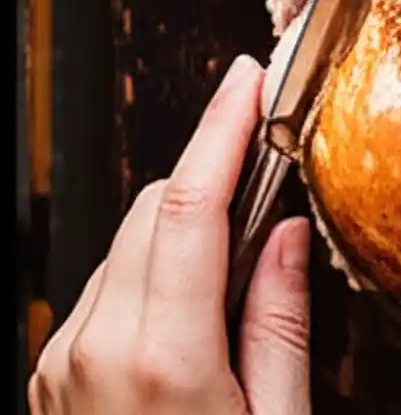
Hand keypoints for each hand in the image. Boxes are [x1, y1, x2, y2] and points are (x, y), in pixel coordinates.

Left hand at [28, 56, 311, 414]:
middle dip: (209, 165)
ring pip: (129, 244)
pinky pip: (108, 289)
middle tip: (264, 140)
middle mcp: (96, 350)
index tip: (248, 81)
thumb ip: (279, 320)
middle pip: (154, 210)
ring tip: (244, 230)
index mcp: (163, 360)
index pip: (189, 206)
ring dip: (184, 219)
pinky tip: (197, 287)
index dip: (222, 130)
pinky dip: (155, 264)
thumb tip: (289, 234)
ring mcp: (63, 364)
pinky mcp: (54, 376)